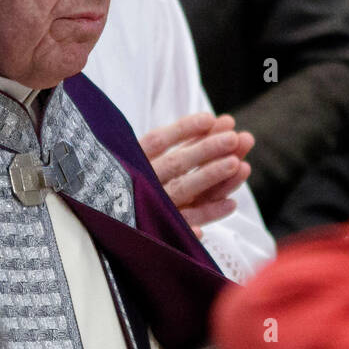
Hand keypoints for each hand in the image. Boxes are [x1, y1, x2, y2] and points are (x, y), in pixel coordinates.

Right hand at [139, 112, 253, 237]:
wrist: (107, 226)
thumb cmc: (135, 182)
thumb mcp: (140, 158)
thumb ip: (172, 142)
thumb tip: (211, 120)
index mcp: (135, 161)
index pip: (158, 140)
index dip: (185, 129)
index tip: (210, 118)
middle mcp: (143, 182)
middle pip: (177, 163)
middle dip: (208, 149)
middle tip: (234, 138)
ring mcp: (153, 207)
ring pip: (184, 189)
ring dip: (212, 176)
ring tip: (240, 164)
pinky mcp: (162, 231)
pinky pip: (187, 221)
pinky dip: (208, 213)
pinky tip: (231, 204)